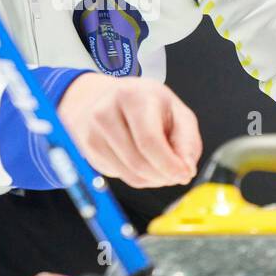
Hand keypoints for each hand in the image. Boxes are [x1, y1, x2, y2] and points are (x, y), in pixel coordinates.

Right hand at [58, 74, 202, 188]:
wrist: (103, 97)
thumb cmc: (145, 105)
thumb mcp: (176, 112)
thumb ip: (187, 141)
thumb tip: (186, 169)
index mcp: (134, 97)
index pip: (149, 141)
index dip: (169, 165)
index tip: (184, 175)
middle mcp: (107, 111)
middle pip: (138, 162)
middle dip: (163, 175)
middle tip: (176, 174)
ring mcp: (93, 131)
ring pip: (130, 174)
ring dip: (152, 179)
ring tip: (160, 164)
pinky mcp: (89, 148)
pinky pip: (120, 176)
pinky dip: (137, 177)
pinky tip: (141, 160)